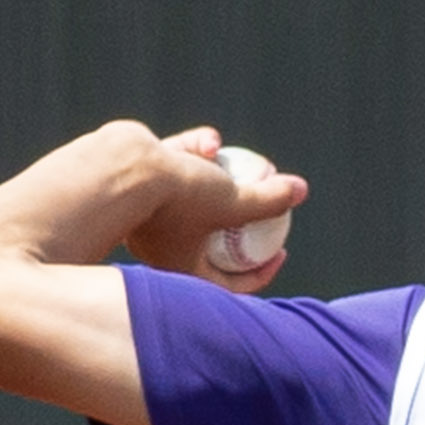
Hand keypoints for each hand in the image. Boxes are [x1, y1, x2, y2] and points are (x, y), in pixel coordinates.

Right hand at [119, 126, 306, 293]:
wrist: (122, 167)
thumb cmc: (177, 196)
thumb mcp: (234, 203)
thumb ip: (269, 201)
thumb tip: (301, 190)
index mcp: (179, 269)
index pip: (229, 283)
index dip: (261, 271)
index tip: (280, 250)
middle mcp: (161, 247)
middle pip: (213, 240)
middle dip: (240, 219)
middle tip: (262, 204)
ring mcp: (147, 215)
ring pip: (194, 196)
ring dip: (219, 175)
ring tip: (234, 160)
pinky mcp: (138, 183)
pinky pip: (174, 168)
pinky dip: (195, 152)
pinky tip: (210, 140)